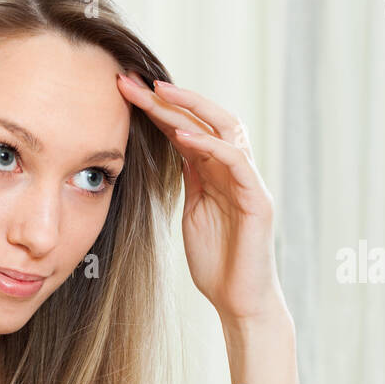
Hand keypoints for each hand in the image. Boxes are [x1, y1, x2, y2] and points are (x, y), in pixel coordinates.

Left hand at [118, 73, 285, 324]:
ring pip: (226, 130)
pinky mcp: (258, 201)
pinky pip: (236, 162)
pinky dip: (211, 146)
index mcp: (217, 173)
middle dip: (169, 99)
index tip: (125, 93)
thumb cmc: (217, 262)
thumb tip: (174, 150)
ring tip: (160, 95)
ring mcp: (249, 182)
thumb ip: (189, 181)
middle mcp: (236, 170)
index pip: (187, 129)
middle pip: (205, 119)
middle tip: (132, 82)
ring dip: (191, 110)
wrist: (239, 301)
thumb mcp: (194, 213)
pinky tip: (185, 136)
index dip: (159, 110)